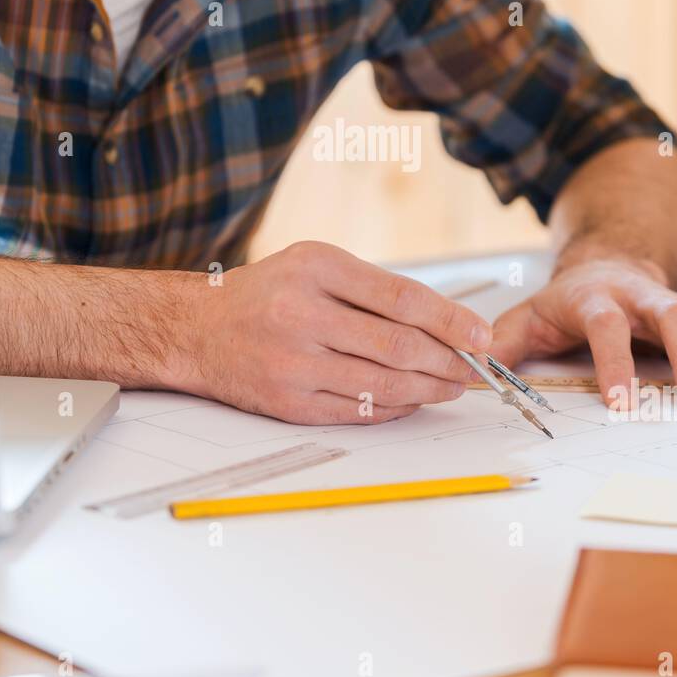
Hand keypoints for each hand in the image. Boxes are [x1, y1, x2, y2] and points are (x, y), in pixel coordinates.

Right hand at [168, 241, 491, 424]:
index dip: (451, 320)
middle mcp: (303, 314)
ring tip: (451, 386)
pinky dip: (394, 408)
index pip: (402, 298)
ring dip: (428, 389)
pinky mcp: (289, 402)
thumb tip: (444, 323)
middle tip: (472, 368)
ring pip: (383, 385)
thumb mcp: (315, 264)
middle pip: (398, 346)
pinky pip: (358, 411)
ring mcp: (294, 362)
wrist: (196, 330)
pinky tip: (412, 400)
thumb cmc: (266, 293)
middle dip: (447, 361)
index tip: (480, 336)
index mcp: (316, 268)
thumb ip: (372, 288)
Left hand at [488, 258, 676, 408]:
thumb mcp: (528, 317)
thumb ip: (501, 344)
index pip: (607, 325)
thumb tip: (468, 370)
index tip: (623, 403)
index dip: (615, 361)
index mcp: (597, 299)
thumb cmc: (567, 302)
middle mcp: (644, 297)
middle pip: (674, 315)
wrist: (606, 265)